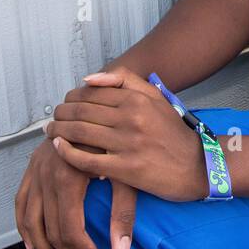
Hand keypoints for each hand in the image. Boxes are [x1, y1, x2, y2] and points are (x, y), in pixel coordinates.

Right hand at [13, 133, 137, 248]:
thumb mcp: (125, 173)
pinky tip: (32, 247)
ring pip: (31, 221)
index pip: (70, 230)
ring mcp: (36, 171)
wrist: (99, 103)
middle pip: (52, 231)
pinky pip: (20, 202)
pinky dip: (23, 227)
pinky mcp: (33, 167)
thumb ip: (123, 215)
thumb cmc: (118, 136)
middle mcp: (46, 175)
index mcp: (67, 176)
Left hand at [46, 69, 208, 202]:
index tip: (65, 104)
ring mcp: (128, 144)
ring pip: (80, 133)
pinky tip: (58, 149)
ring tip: (51, 132)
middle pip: (81, 112)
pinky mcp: (126, 169)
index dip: (71, 98)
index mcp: (136, 99)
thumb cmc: (173, 132)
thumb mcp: (156, 97)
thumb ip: (124, 81)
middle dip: (60, 114)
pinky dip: (67, 153)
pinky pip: (86, 160)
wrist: (197, 166)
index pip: (91, 93)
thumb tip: (89, 78)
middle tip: (53, 118)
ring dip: (58, 131)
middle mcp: (131, 118)